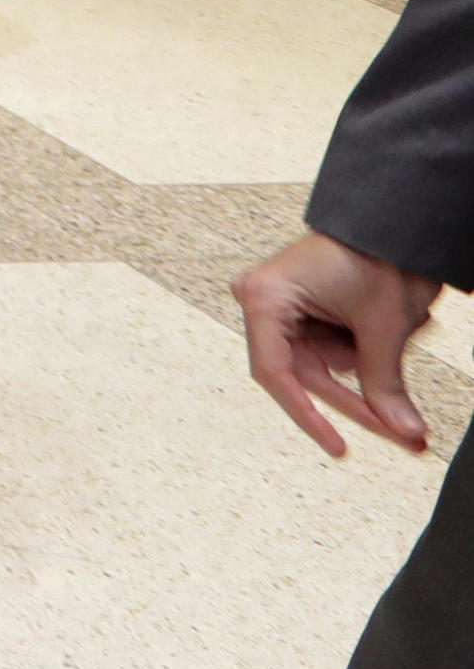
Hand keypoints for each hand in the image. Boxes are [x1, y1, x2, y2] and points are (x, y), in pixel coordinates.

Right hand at [237, 230, 439, 457]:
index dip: (308, 416)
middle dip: (359, 404)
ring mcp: (284, 308)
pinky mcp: (304, 311)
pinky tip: (391, 335)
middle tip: (400, 432)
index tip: (337, 446)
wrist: (393, 222)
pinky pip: (331, 352)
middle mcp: (265, 304)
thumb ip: (385, 383)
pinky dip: (365, 357)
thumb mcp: (382, 326)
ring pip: (324, 368)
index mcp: (265, 299)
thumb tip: (401, 430)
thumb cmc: (375, 252)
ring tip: (403, 348)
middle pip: (306, 376)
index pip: (276, 374)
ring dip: (367, 374)